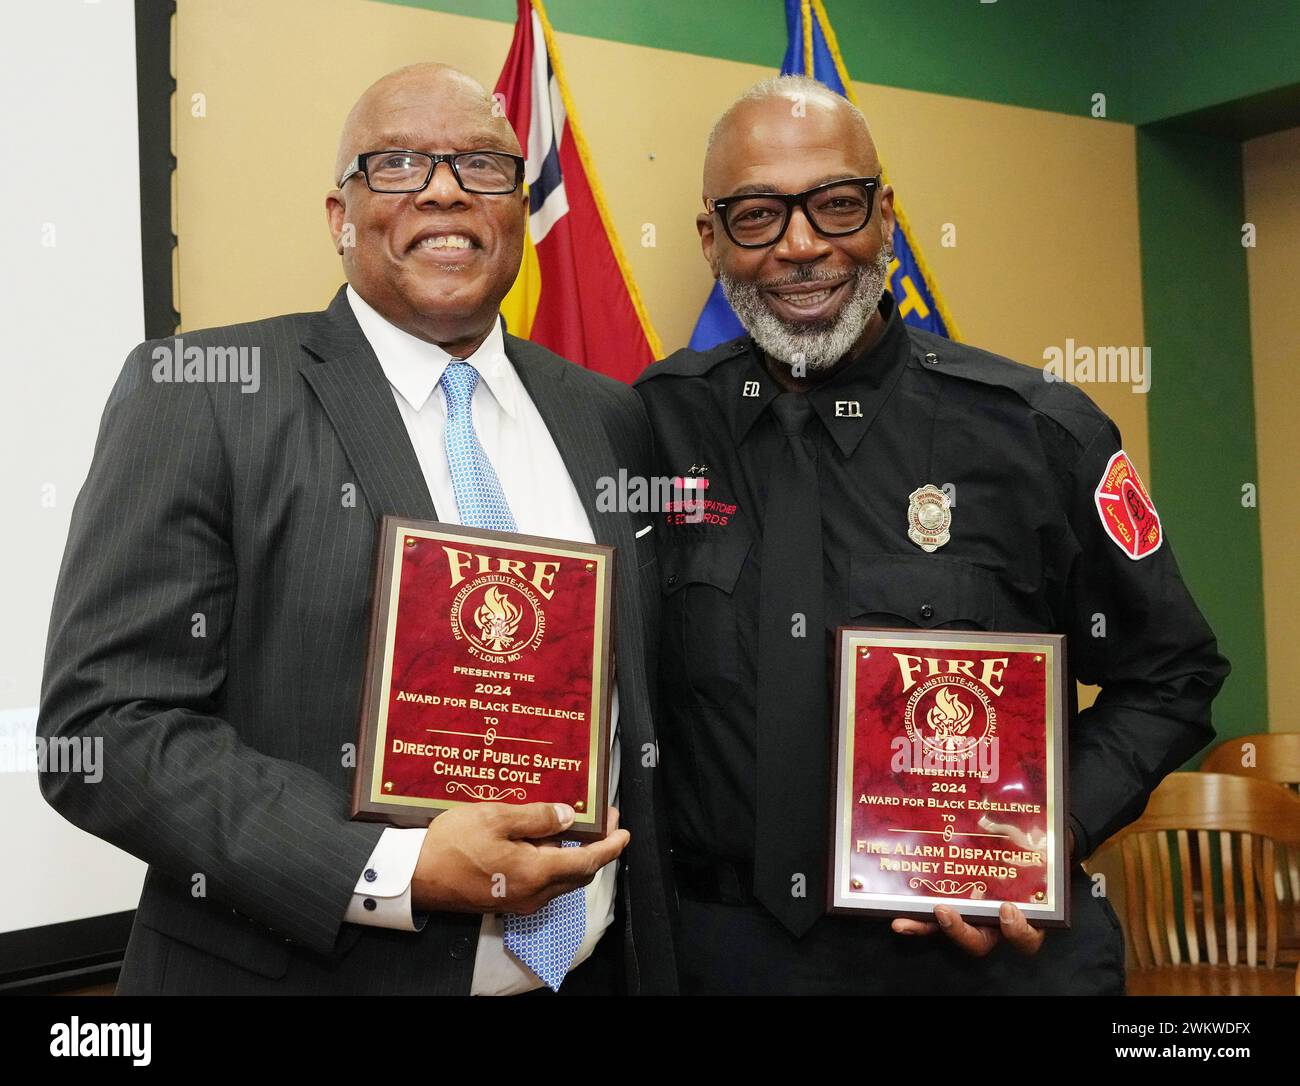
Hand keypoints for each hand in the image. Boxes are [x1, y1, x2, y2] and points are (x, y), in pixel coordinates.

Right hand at [411, 802, 628, 914]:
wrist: (416, 876)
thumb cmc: (453, 844)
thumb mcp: (497, 817)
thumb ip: (537, 817)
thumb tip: (568, 817)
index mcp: (536, 872)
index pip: (587, 862)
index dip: (610, 847)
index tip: (624, 831)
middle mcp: (534, 893)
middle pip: (578, 873)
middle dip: (595, 848)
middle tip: (599, 821)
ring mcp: (519, 900)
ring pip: (559, 878)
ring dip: (571, 854)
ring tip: (567, 822)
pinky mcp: (505, 899)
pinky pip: (540, 882)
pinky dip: (550, 861)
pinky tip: (539, 838)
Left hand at [888, 828, 1071, 957]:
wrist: (1016, 839)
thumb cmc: (1030, 842)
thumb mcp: (1032, 839)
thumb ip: (1029, 839)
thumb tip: (1032, 826)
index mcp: (1023, 911)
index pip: (1027, 936)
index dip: (1019, 930)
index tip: (1007, 909)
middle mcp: (993, 921)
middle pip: (981, 941)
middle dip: (962, 931)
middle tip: (944, 912)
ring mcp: (968, 914)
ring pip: (949, 932)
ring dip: (926, 927)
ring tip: (905, 921)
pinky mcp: (947, 905)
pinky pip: (931, 918)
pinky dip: (916, 919)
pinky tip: (898, 918)